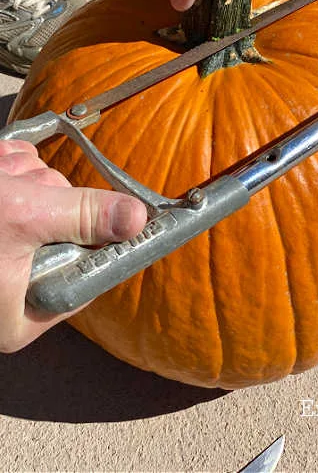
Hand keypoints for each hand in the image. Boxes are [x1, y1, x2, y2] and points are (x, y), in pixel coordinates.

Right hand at [0, 140, 146, 352]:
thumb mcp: (26, 216)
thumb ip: (84, 218)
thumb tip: (136, 220)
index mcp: (20, 316)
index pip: (83, 284)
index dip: (101, 247)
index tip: (123, 218)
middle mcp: (8, 292)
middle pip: (66, 233)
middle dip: (46, 199)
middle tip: (21, 191)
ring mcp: (0, 254)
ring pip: (45, 200)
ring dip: (24, 177)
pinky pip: (22, 185)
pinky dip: (10, 170)